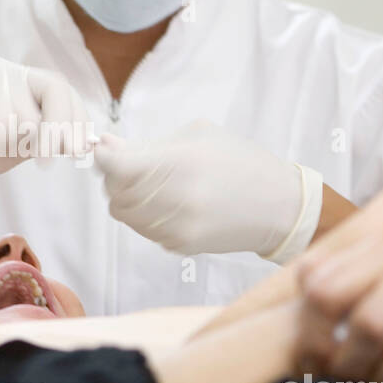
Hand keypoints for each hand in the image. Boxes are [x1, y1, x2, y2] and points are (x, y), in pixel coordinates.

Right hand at [0, 56, 90, 192]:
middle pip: (55, 89)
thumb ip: (42, 141)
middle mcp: (5, 70)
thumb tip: (83, 142)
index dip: (76, 121)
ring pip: (25, 116)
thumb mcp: (10, 149)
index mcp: (18, 83)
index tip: (78, 152)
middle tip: (45, 162)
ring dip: (9, 143)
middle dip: (58, 130)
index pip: (63, 92)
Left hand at [93, 119, 322, 261]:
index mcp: (179, 164)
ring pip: (125, 215)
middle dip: (115, 177)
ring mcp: (177, 227)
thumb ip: (149, 144)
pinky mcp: (181, 246)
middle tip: (130, 165)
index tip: (103, 149)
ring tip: (155, 184)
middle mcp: (175, 199)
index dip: (103, 157)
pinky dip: (146, 216)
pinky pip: (144, 230)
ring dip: (129, 198)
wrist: (279, 206)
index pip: (116, 166)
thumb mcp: (197, 137)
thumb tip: (106, 144)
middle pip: (115, 193)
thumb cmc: (240, 162)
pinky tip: (170, 204)